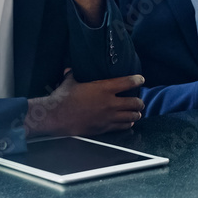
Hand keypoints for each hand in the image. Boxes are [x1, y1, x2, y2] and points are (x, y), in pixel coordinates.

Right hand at [25, 72, 144, 136]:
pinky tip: (129, 123)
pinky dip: (128, 124)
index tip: (141, 79)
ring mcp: (108, 117)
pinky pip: (121, 127)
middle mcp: (110, 103)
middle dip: (139, 102)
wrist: (56, 117)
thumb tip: (70, 69)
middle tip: (140, 101)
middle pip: (134, 102)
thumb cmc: (62, 97)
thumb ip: (74, 74)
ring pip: (131, 116)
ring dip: (136, 114)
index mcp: (104, 88)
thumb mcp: (70, 81)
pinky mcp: (103, 128)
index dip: (137, 80)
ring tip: (138, 113)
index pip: (128, 82)